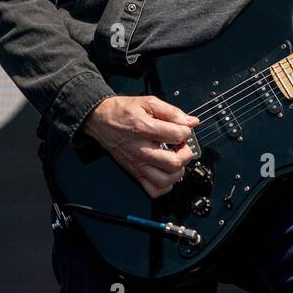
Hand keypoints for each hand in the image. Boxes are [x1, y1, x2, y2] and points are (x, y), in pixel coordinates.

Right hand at [81, 95, 201, 197]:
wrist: (101, 120)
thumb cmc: (123, 111)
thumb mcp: (148, 102)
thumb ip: (172, 112)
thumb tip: (191, 121)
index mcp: (145, 129)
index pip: (177, 135)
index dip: (187, 131)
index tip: (184, 129)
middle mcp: (141, 149)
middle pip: (174, 162)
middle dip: (186, 154)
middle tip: (182, 146)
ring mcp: (137, 164)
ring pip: (165, 180)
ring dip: (177, 172)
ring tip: (176, 160)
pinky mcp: (134, 173)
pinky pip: (153, 190)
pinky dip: (164, 186)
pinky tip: (166, 173)